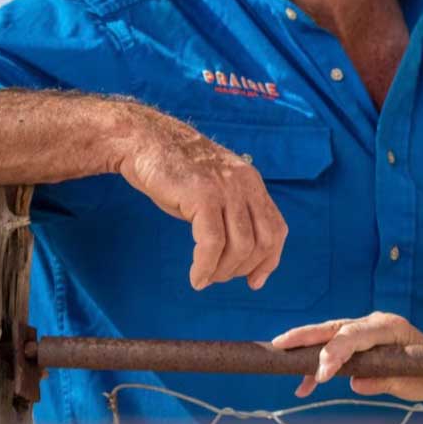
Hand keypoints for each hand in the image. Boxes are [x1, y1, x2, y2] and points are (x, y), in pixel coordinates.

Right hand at [114, 109, 287, 290]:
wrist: (145, 141)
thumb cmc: (175, 173)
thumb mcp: (213, 192)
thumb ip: (231, 216)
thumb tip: (241, 255)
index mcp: (252, 185)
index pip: (277, 229)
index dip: (269, 260)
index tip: (254, 282)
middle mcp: (246, 186)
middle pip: (263, 242)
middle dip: (243, 269)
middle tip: (219, 278)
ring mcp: (226, 190)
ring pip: (240, 245)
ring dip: (224, 271)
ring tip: (206, 278)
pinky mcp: (203, 195)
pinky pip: (212, 242)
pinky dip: (206, 266)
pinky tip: (196, 277)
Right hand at [269, 311, 422, 400]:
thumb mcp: (411, 381)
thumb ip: (385, 380)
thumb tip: (356, 383)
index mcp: (390, 327)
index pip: (354, 334)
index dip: (334, 352)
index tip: (322, 376)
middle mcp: (376, 324)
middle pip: (335, 327)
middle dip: (306, 336)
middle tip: (280, 344)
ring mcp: (368, 331)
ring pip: (331, 337)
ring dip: (308, 351)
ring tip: (284, 364)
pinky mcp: (363, 343)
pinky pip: (337, 349)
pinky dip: (321, 365)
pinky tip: (305, 385)